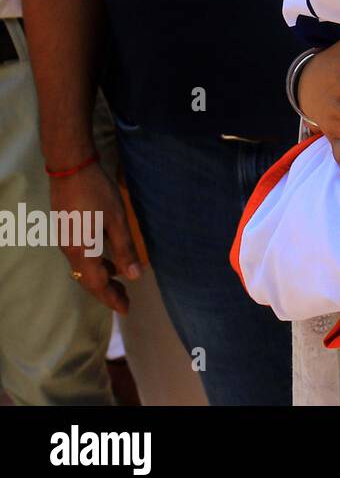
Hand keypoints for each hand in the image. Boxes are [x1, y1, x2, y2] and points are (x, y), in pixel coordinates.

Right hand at [48, 162, 140, 313]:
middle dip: (106, 292)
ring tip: (120, 282)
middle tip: (124, 300)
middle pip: (87, 279)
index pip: (97, 284)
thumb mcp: (117, 220)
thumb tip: (134, 276)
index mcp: (82, 251)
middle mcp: (70, 250)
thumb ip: (125, 249)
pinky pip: (80, 256)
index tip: (126, 309)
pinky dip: (95, 264)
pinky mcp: (66, 231)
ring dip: (101, 278)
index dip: (111, 298)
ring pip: (83, 268)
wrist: (70, 169)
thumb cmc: (97, 193)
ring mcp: (66, 240)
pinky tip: (108, 260)